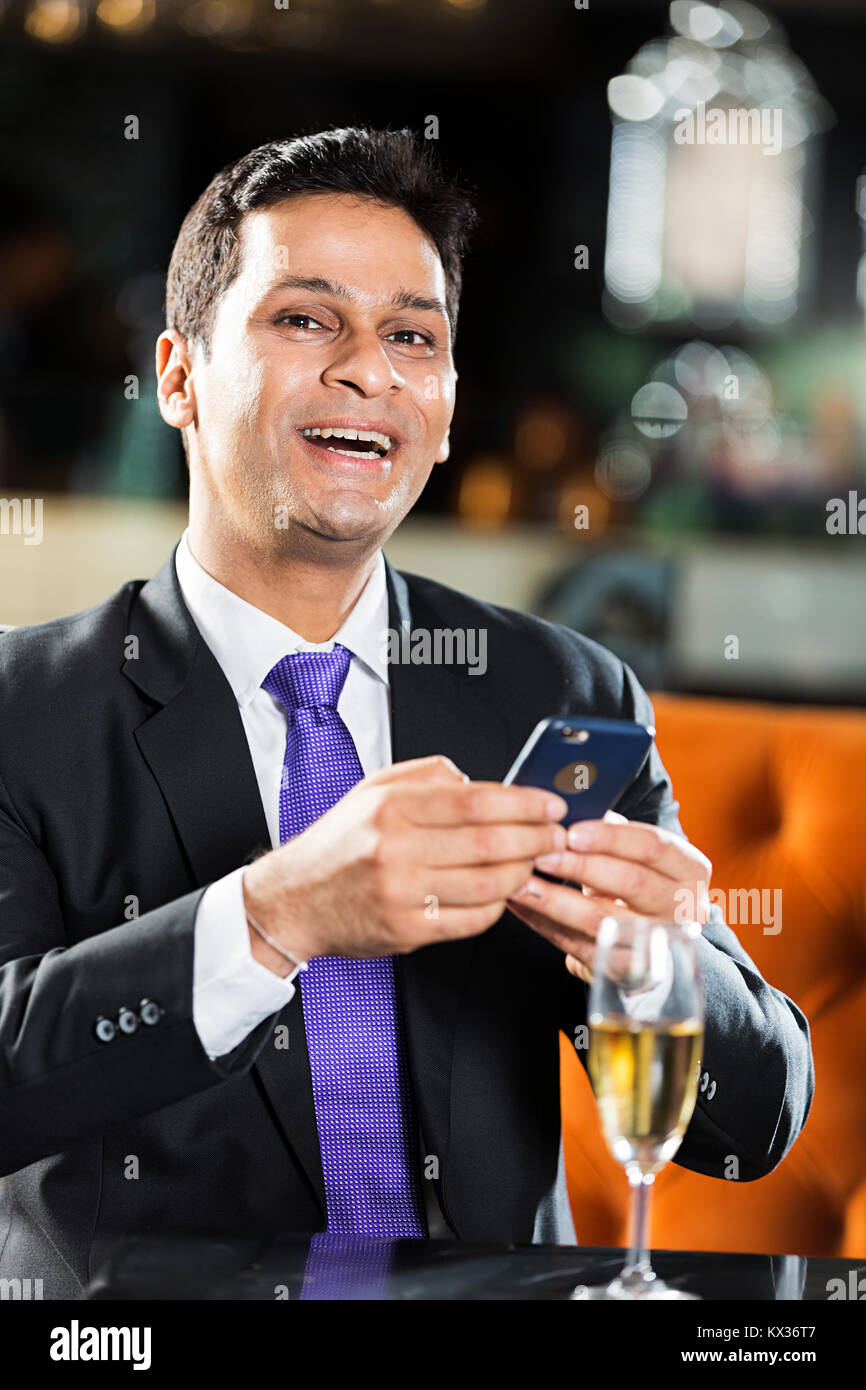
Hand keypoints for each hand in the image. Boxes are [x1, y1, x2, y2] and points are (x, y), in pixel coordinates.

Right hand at [242, 755, 568, 971]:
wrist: (296, 899)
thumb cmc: (340, 844)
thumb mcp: (374, 790)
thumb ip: (428, 776)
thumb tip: (479, 780)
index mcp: (393, 807)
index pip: (476, 800)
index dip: (523, 803)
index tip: (550, 805)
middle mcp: (396, 848)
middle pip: (489, 841)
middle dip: (536, 838)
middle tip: (557, 835)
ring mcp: (402, 893)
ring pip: (488, 884)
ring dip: (524, 873)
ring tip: (536, 863)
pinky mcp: (407, 931)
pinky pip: (472, 920)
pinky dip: (498, 907)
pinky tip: (505, 894)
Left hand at [505, 810, 710, 983]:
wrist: (653, 945)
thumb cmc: (637, 885)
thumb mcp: (637, 857)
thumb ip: (613, 834)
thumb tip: (570, 805)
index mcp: (690, 870)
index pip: (653, 846)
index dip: (611, 837)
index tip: (571, 830)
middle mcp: (684, 908)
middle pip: (632, 882)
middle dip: (581, 866)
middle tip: (541, 853)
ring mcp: (658, 943)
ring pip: (603, 920)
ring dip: (555, 899)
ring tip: (521, 882)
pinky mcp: (627, 970)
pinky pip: (579, 945)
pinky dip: (545, 924)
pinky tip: (521, 906)